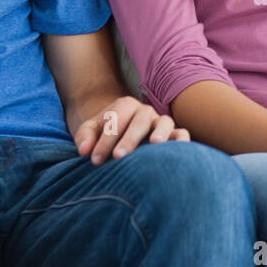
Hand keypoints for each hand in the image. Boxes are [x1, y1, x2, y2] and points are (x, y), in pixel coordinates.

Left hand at [73, 96, 188, 164]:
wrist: (120, 132)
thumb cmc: (104, 133)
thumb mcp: (90, 131)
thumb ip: (85, 137)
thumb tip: (84, 150)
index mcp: (125, 106)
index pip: (116, 120)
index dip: (105, 140)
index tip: (95, 160)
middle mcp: (145, 111)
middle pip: (140, 121)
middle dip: (129, 139)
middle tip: (118, 156)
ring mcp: (161, 122)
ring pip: (165, 123)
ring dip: (160, 133)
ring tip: (154, 144)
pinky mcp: (173, 134)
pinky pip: (182, 133)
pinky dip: (182, 140)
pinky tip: (178, 151)